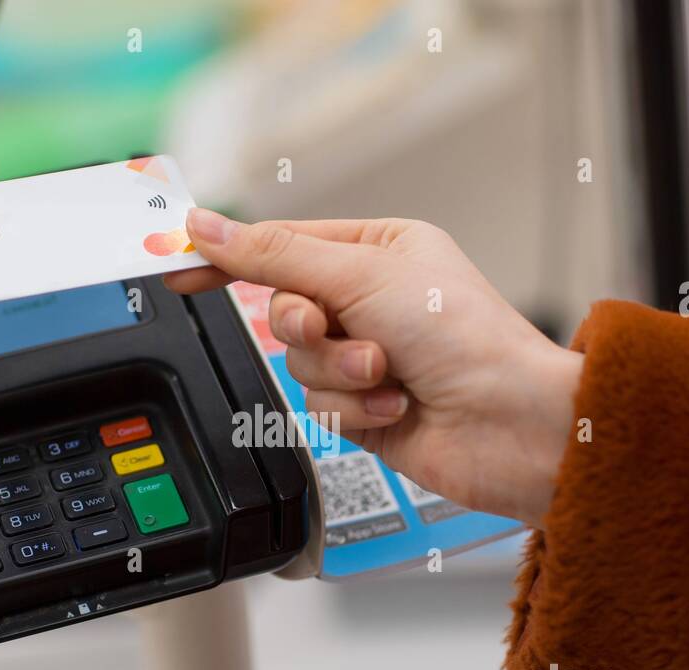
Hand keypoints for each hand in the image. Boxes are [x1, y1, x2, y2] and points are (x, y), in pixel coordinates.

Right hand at [165, 210, 583, 525]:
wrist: (510, 425)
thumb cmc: (466, 337)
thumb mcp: (361, 276)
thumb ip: (275, 255)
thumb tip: (209, 226)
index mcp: (380, 250)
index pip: (284, 245)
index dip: (231, 256)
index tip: (178, 264)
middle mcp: (375, 302)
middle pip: (285, 310)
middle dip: (309, 328)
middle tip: (332, 328)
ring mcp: (372, 358)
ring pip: (301, 364)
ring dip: (341, 373)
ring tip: (389, 376)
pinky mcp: (370, 410)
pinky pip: (323, 408)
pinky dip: (357, 410)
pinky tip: (399, 409)